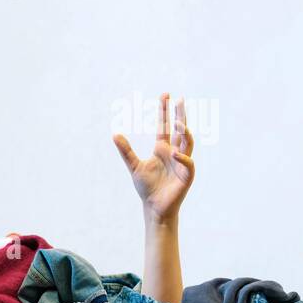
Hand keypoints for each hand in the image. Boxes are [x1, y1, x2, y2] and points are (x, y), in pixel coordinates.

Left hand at [112, 92, 194, 221]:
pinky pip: (188, 162)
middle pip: (180, 130)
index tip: (165, 95)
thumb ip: (126, 151)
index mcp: (162, 148)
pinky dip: (183, 157)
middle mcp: (174, 153)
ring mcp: (182, 163)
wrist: (154, 207)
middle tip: (180, 99)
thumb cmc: (147, 188)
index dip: (164, 110)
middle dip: (180, 114)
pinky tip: (174, 153)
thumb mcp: (134, 166)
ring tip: (179, 123)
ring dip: (185, 132)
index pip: (164, 125)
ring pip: (187, 143)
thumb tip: (115, 134)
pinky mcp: (187, 175)